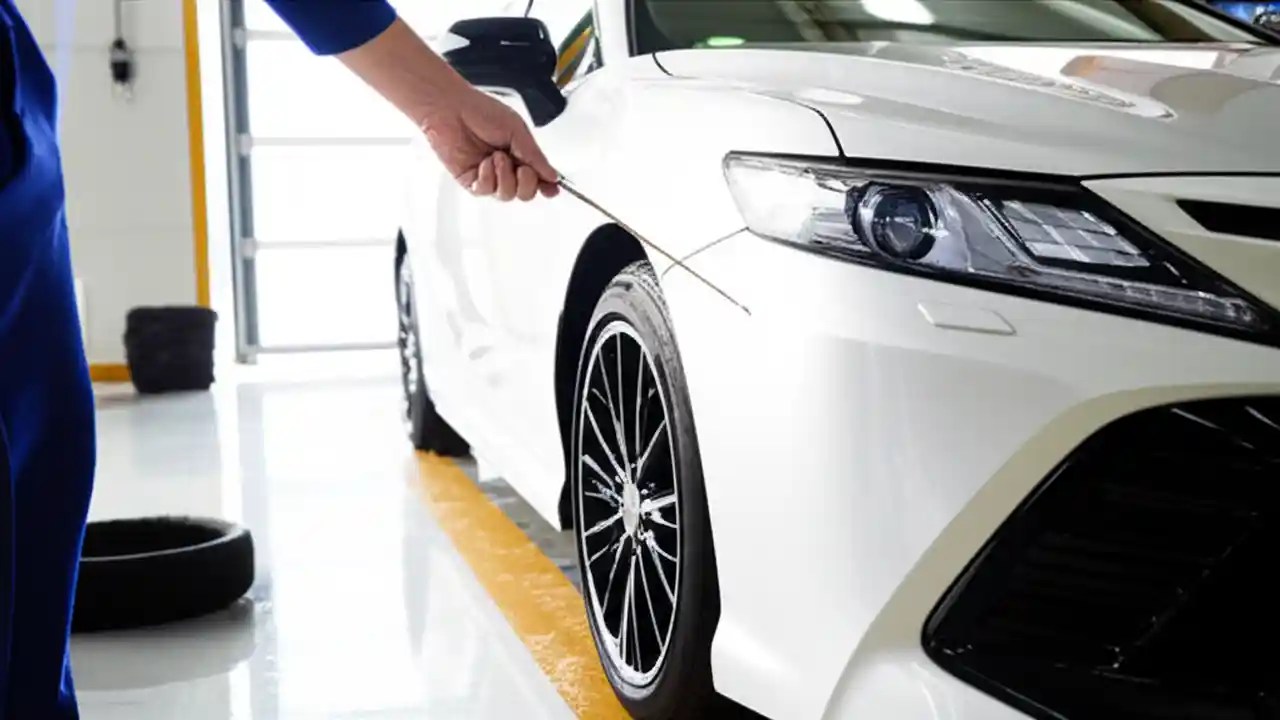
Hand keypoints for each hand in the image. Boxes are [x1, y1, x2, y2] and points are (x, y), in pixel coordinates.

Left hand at [421, 87, 559, 201]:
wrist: (451, 108)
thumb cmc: (481, 111)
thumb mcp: (518, 131)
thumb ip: (535, 157)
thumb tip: (552, 176)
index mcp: (521, 154)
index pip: (539, 178)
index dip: (547, 186)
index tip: (551, 189)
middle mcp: (506, 168)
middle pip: (525, 193)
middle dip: (527, 183)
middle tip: (522, 168)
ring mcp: (489, 175)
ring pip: (507, 195)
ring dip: (505, 177)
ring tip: (497, 157)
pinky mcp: (471, 181)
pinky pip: (486, 190)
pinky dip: (487, 177)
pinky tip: (483, 163)